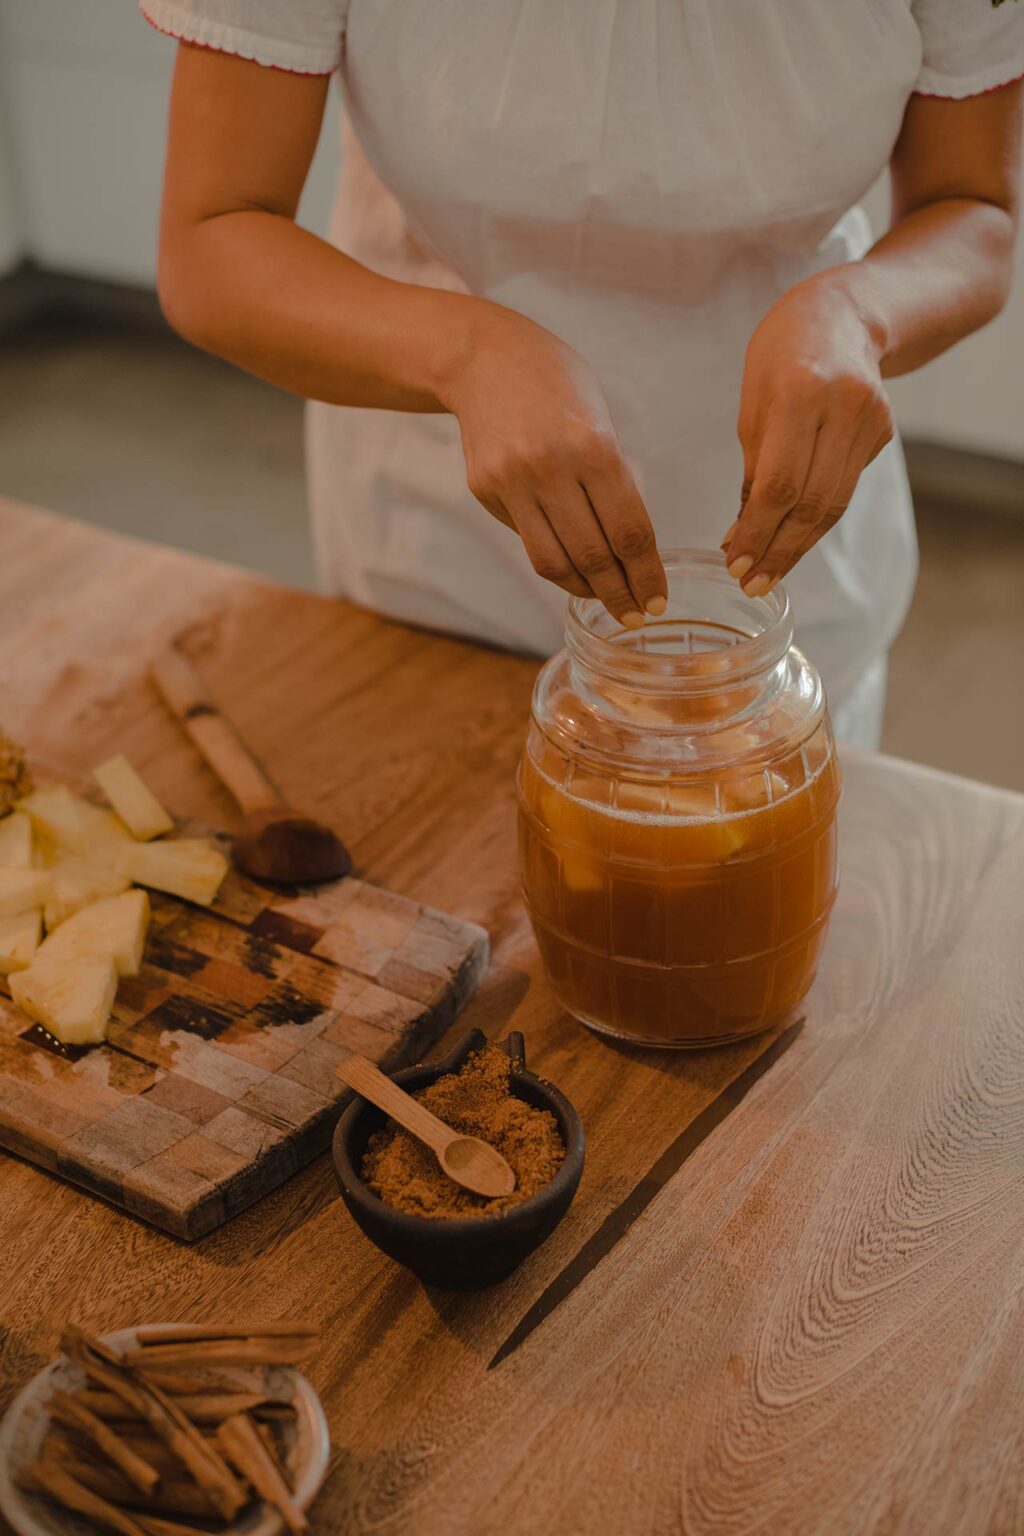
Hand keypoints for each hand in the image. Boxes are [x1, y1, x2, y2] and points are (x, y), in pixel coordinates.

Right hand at [440, 306, 666, 625]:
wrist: (482, 357)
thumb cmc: (554, 382)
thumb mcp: (599, 417)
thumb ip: (612, 476)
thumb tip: (628, 543)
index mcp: (592, 446)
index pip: (629, 530)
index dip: (647, 574)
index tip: (658, 598)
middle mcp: (549, 468)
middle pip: (593, 555)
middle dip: (620, 593)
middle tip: (635, 614)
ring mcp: (511, 482)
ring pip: (553, 561)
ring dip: (584, 589)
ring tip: (605, 599)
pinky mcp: (485, 491)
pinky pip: (527, 540)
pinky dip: (554, 561)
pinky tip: (573, 568)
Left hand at [722, 275, 893, 594]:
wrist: (846, 314)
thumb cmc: (784, 351)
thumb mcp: (753, 400)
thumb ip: (753, 467)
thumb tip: (744, 534)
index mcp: (800, 392)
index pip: (780, 483)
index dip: (758, 531)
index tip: (735, 563)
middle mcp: (843, 407)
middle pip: (813, 502)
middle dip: (779, 550)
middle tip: (752, 582)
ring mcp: (871, 421)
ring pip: (835, 504)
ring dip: (799, 546)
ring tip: (769, 573)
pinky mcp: (884, 433)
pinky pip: (844, 487)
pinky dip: (815, 518)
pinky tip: (791, 536)